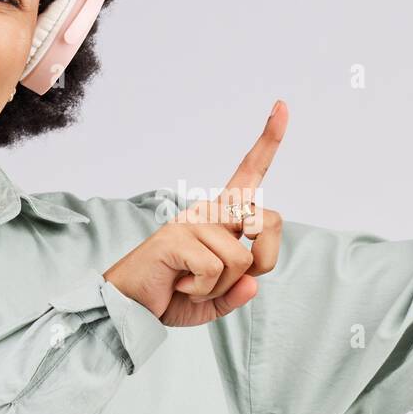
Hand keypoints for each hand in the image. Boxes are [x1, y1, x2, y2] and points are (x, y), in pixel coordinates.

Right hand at [103, 102, 287, 327]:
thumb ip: (237, 292)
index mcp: (220, 218)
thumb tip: (253, 283)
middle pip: (269, 221)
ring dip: (223, 286)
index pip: (250, 175)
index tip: (282, 106)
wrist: (130, 307)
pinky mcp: (176, 236)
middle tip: (231, 279)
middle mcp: (208, 211)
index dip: (269, 141)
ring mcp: (192, 220)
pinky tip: (180, 284)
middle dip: (266, 259)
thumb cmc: (171, 295)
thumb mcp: (216, 298)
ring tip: (192, 283)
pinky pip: (216, 270)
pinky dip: (203, 290)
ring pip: (244, 259)